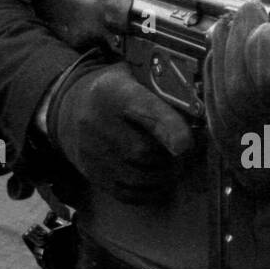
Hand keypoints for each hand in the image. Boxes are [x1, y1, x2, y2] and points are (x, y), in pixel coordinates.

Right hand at [46, 60, 194, 203]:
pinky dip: (148, 191)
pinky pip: (126, 192)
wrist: (69, 108)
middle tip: (183, 152)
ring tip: (171, 165)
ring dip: (162, 175)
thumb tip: (200, 111)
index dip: (167, 128)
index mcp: (112, 91)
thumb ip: (161, 89)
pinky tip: (157, 180)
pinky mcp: (91, 173)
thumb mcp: (133, 75)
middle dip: (170, 157)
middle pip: (142, 151)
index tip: (186, 144)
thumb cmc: (115, 90)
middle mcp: (96, 122)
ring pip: (136, 177)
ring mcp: (91, 151)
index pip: (142, 110)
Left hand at [204, 0, 269, 218]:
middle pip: (241, 87)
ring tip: (231, 25)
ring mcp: (252, 161)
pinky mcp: (235, 161)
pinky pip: (214, 112)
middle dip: (240, 39)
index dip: (267, 46)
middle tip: (247, 10)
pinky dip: (214, 77)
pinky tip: (221, 54)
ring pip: (221, 98)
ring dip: (222, 53)